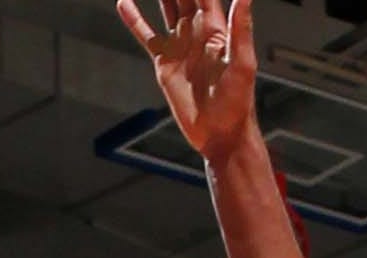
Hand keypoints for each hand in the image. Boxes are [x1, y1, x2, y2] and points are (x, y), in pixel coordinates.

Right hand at [116, 0, 257, 162]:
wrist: (222, 136)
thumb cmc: (238, 105)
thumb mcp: (242, 65)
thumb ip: (240, 28)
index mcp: (215, 28)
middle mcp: (196, 31)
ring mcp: (180, 45)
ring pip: (165, 5)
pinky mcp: (166, 63)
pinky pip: (147, 35)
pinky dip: (135, 19)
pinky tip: (124, 3)